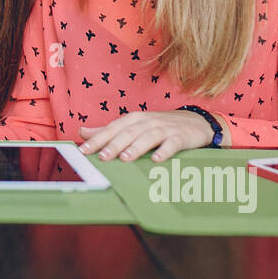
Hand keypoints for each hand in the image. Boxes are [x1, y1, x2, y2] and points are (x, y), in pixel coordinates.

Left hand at [78, 109, 215, 161]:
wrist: (195, 122)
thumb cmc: (159, 126)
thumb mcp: (133, 126)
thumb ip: (108, 131)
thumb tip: (82, 132)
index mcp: (133, 119)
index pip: (112, 128)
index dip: (98, 139)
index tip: (84, 150)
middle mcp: (147, 121)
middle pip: (128, 132)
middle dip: (114, 144)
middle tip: (102, 156)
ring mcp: (165, 128)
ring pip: (148, 136)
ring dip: (136, 147)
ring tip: (125, 158)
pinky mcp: (181, 136)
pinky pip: (172, 143)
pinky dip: (165, 150)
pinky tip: (156, 159)